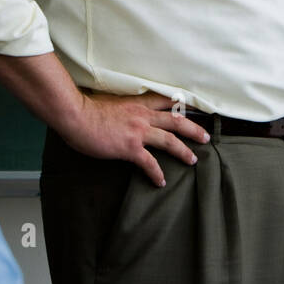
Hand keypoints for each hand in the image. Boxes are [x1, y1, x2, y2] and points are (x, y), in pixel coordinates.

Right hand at [62, 91, 210, 186]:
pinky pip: (149, 162)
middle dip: (194, 129)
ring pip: (170, 140)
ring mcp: (138, 131)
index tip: (197, 109)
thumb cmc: (88, 109)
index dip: (184, 106)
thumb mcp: (112, 101)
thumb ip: (125, 107)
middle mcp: (143, 116)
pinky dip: (156, 173)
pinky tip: (161, 181)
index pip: (167, 102)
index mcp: (139, 104)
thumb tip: (126, 112)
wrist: (77, 116)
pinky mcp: (130, 147)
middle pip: (177, 121)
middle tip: (206, 137)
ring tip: (193, 160)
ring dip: (183, 151)